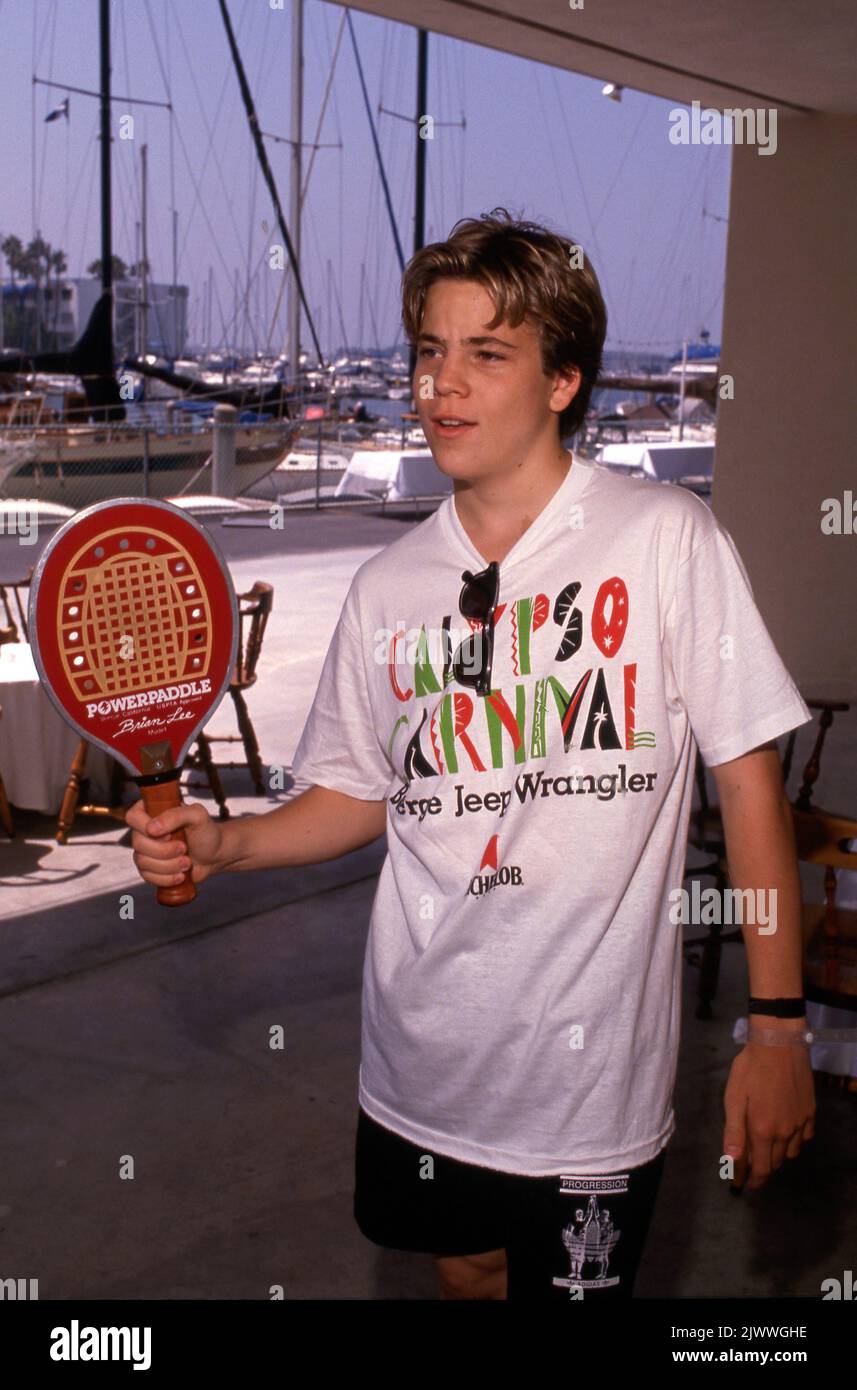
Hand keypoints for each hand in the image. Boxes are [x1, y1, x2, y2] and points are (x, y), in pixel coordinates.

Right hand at [126, 798, 223, 888]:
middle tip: (184, 848)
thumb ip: (176, 815)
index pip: (133, 817)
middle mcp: (144, 830)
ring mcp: (145, 850)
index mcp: (152, 811)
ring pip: (142, 862)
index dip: (146, 828)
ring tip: (187, 862)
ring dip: (169, 865)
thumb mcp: (197, 816)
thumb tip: (151, 828)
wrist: (213, 854)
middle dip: (164, 851)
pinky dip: (166, 878)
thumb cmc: (205, 831)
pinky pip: (147, 877)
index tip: (169, 835)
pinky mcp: (149, 868)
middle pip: (138, 843)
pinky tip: (180, 875)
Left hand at [723, 1035, 815, 1191]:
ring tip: (765, 1147)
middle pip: (774, 1163)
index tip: (740, 1185)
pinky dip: (794, 1141)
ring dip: (776, 1155)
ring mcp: (801, 1123)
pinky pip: (805, 1137)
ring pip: (790, 1152)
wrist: (779, 1044)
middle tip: (748, 1164)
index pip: (759, 1168)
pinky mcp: (811, 1112)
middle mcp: (785, 1132)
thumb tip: (731, 1163)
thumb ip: (733, 1131)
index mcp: (763, 1131)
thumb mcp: (734, 1098)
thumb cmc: (750, 1069)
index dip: (750, 1180)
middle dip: (761, 1168)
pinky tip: (786, 1133)